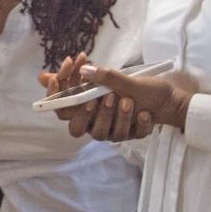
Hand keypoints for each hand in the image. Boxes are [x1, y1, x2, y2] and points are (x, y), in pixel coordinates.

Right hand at [39, 55, 194, 141]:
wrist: (167, 97)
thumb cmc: (133, 86)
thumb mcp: (109, 75)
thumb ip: (81, 76)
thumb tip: (43, 76)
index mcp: (84, 109)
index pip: (61, 110)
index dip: (59, 95)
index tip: (69, 77)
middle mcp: (94, 123)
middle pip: (76, 129)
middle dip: (87, 114)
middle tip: (101, 97)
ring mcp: (112, 131)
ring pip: (103, 133)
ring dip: (114, 116)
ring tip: (128, 100)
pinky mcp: (131, 135)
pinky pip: (131, 134)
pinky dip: (138, 123)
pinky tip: (144, 112)